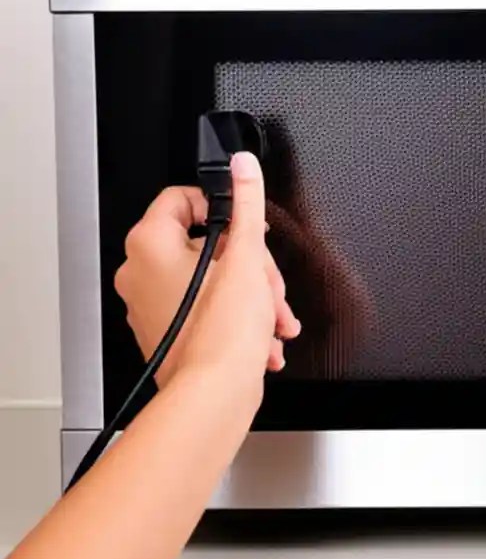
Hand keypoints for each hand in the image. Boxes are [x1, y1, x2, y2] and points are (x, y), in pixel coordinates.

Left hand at [113, 153, 300, 387]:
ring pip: (210, 281)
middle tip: (267, 283)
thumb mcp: (246, 255)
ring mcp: (150, 305)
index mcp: (150, 244)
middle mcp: (140, 272)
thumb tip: (242, 166)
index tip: (246, 226)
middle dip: (250, 266)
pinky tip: (261, 334)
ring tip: (272, 316)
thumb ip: (246, 203)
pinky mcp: (166, 332)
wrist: (216, 392)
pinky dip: (236, 317)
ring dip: (251, 295)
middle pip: (205, 244)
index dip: (222, 207)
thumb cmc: (222, 331)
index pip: (181, 198)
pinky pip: (205, 310)